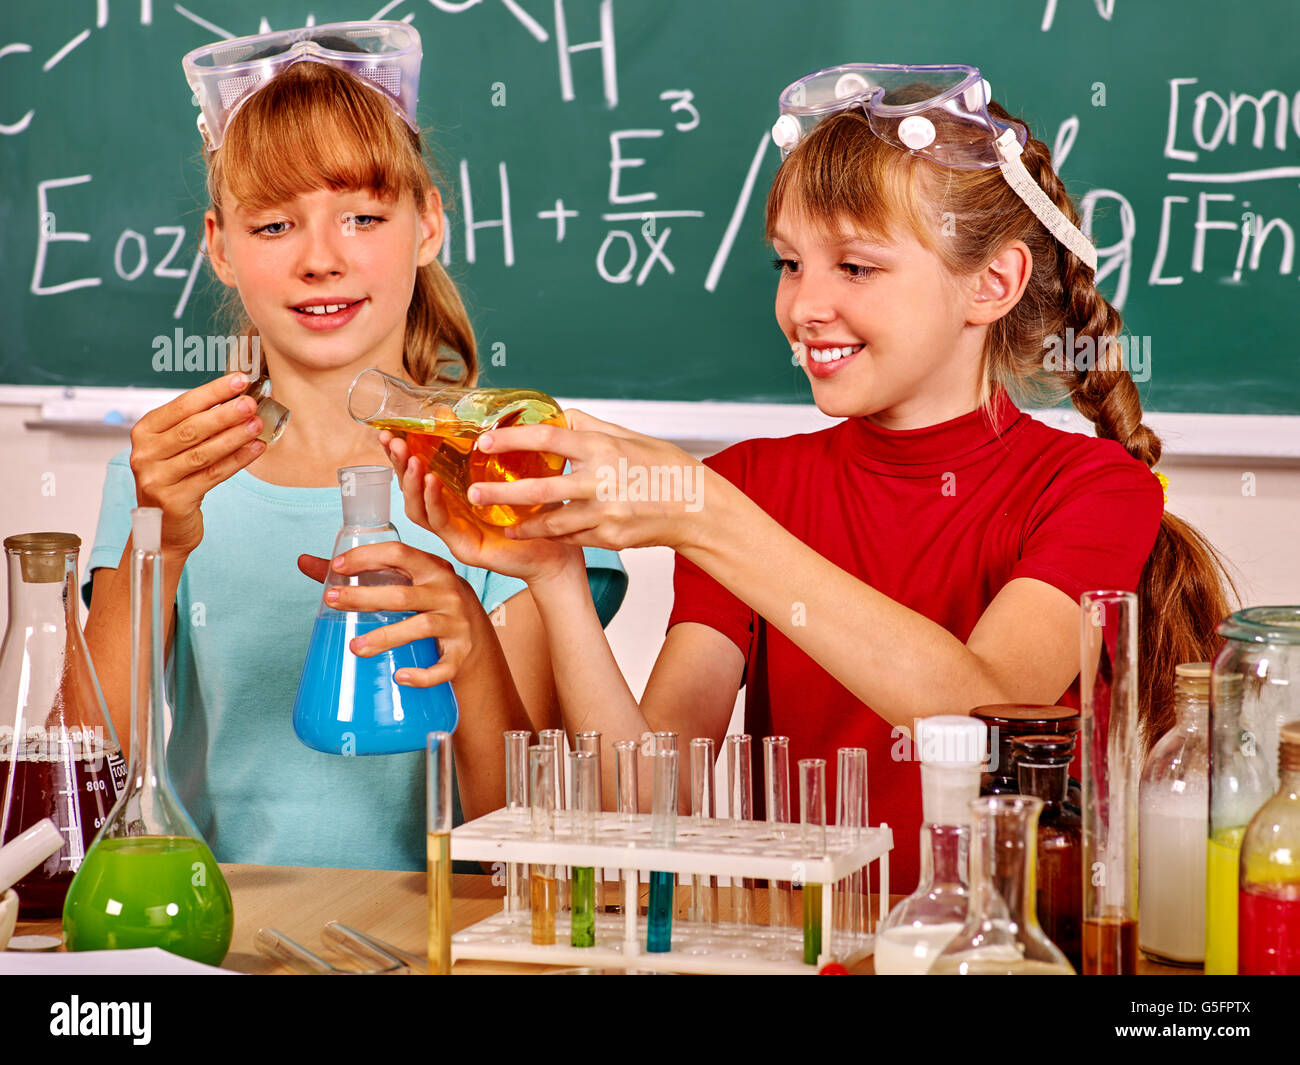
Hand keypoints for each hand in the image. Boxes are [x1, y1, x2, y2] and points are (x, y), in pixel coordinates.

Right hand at [129, 372, 264, 553]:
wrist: (163, 527)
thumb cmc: (174, 478)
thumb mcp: (175, 447)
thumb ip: (197, 424)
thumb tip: (236, 399)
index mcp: (144, 432)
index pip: (181, 406)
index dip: (212, 392)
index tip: (239, 380)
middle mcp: (144, 454)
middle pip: (191, 429)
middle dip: (225, 414)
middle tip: (251, 403)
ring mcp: (157, 478)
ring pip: (203, 452)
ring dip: (234, 436)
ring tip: (257, 424)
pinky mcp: (174, 500)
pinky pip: (213, 475)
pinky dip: (237, 460)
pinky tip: (256, 448)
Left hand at [296, 542, 473, 687]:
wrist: (474, 636)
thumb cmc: (428, 602)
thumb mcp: (404, 582)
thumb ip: (358, 572)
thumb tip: (303, 561)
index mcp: (431, 568)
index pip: (399, 553)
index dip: (368, 557)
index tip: (337, 567)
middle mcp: (447, 592)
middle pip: (403, 595)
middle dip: (364, 597)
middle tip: (332, 601)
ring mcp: (456, 623)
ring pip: (420, 627)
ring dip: (385, 637)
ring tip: (354, 647)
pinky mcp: (461, 653)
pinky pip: (443, 667)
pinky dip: (422, 675)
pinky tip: (400, 677)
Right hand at [376, 430, 582, 585]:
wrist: (557, 551)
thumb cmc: (536, 511)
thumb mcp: (514, 471)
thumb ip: (493, 446)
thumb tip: (482, 410)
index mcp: (454, 494)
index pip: (419, 470)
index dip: (402, 452)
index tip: (390, 430)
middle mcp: (448, 513)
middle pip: (410, 488)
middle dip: (398, 463)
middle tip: (391, 440)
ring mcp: (453, 533)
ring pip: (418, 508)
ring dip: (411, 481)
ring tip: (410, 458)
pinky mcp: (463, 547)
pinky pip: (441, 522)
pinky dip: (434, 501)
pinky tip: (432, 481)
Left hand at [466, 410, 709, 550]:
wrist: (697, 508)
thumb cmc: (665, 468)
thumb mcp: (630, 437)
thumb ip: (590, 427)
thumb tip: (557, 417)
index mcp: (603, 448)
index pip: (547, 439)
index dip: (512, 438)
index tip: (485, 441)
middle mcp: (601, 481)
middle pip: (539, 489)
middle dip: (500, 492)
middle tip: (473, 492)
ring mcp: (605, 513)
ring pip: (552, 522)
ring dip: (523, 523)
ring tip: (501, 522)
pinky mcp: (610, 537)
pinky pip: (572, 536)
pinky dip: (552, 535)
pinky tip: (535, 533)